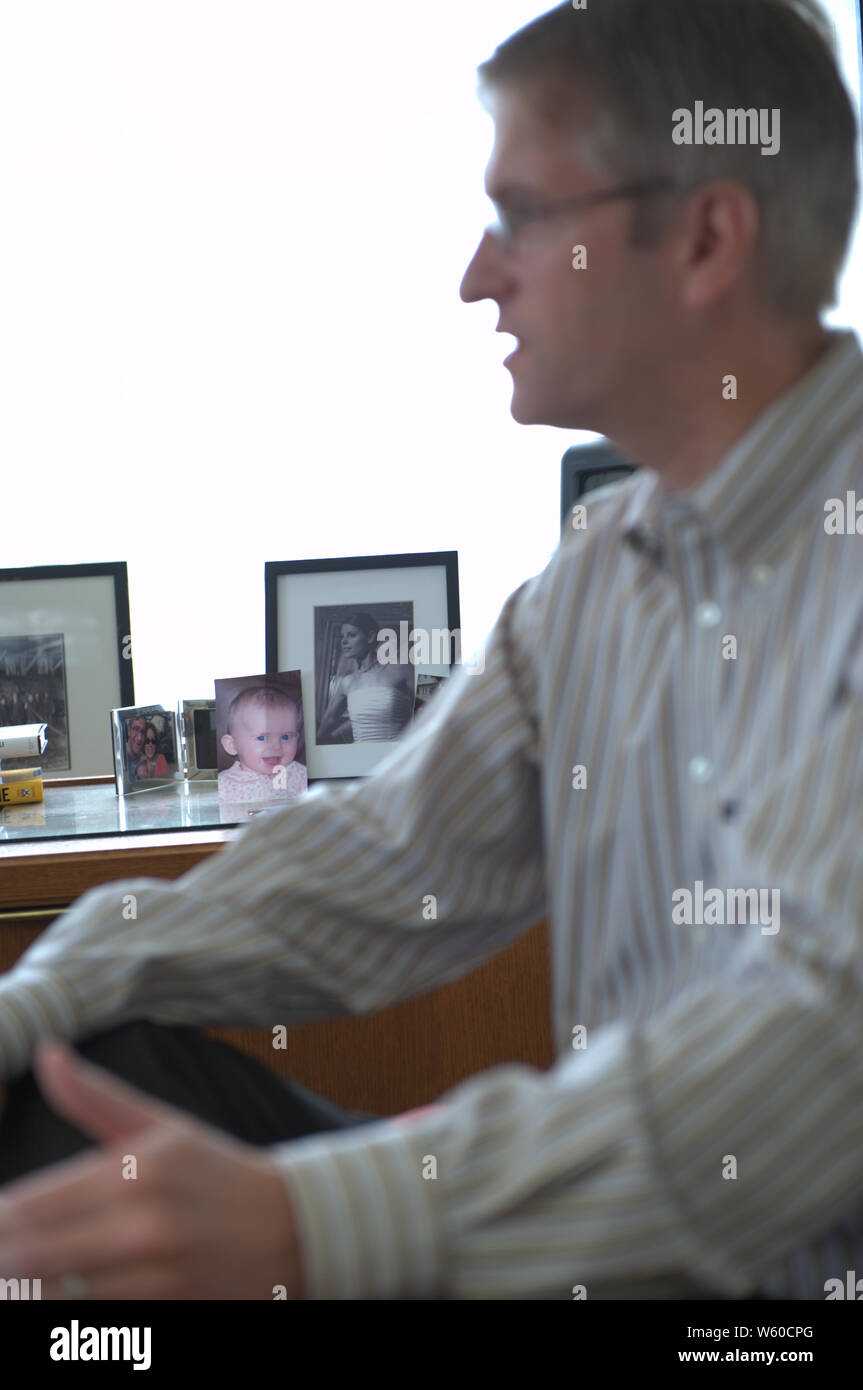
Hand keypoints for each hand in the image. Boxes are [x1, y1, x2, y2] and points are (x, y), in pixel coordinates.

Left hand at [0, 1041, 304, 1298]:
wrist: (292, 1227)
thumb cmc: (217, 1172)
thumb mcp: (161, 1125)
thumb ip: (94, 1095)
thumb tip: (47, 1053)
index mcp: (133, 1170)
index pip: (25, 1207)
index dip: (3, 1218)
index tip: (6, 1218)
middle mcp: (141, 1225)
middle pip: (27, 1258)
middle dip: (9, 1257)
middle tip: (13, 1251)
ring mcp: (153, 1279)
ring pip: (53, 1297)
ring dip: (34, 1286)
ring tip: (37, 1271)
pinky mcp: (165, 1314)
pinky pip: (91, 1323)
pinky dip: (71, 1307)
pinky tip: (73, 1289)